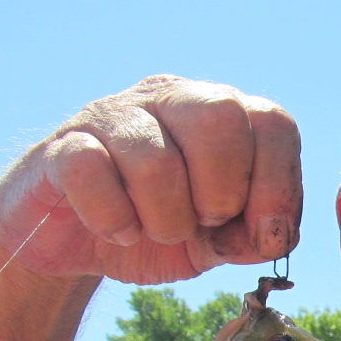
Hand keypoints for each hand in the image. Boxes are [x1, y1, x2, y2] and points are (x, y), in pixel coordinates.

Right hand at [0, 76, 301, 283]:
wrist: (77, 242)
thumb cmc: (156, 228)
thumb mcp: (219, 241)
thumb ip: (257, 235)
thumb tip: (276, 233)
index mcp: (219, 114)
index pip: (273, 123)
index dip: (278, 186)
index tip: (262, 234)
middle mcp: (170, 99)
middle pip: (220, 118)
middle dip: (221, 193)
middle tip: (203, 224)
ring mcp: (113, 116)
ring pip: (156, 160)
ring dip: (165, 221)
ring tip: (154, 232)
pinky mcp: (62, 147)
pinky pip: (92, 175)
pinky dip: (113, 220)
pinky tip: (117, 230)